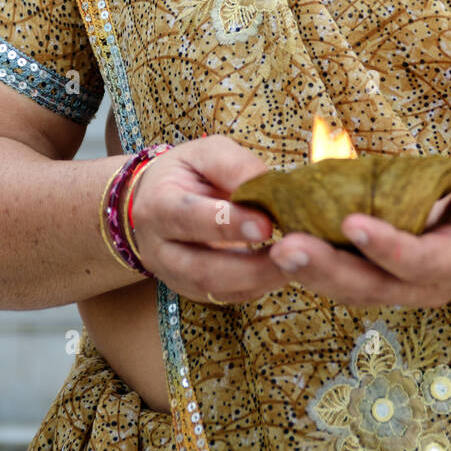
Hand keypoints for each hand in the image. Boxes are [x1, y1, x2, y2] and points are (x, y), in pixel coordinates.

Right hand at [127, 136, 290, 304]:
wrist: (155, 200)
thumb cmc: (186, 172)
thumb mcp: (205, 153)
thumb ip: (234, 165)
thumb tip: (269, 185)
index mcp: (157, 205)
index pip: (188, 218)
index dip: (227, 223)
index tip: (265, 224)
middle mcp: (159, 249)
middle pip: (201, 269)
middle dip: (250, 266)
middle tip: (292, 253)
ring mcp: (174, 276)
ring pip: (215, 291)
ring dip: (260, 280)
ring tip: (295, 262)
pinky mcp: (192, 290)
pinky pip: (227, 296)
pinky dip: (258, 286)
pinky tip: (284, 269)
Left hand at [266, 135, 450, 308]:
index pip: (421, 262)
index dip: (388, 247)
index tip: (352, 221)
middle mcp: (425, 286)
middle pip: (372, 288)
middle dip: (328, 270)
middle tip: (286, 246)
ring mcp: (397, 288)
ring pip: (348, 290)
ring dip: (309, 272)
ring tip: (274, 246)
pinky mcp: (375, 279)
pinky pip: (339, 279)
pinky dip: (309, 265)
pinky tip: (279, 239)